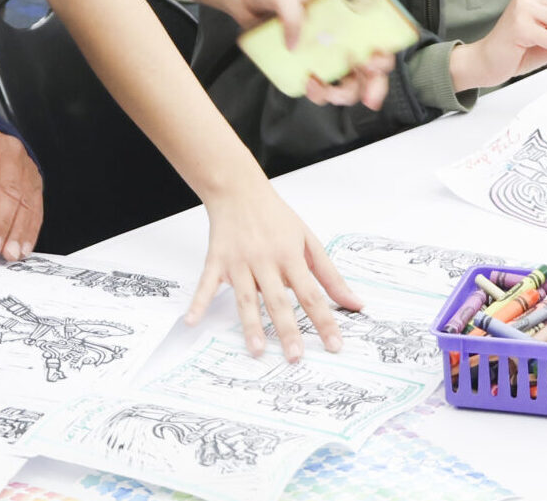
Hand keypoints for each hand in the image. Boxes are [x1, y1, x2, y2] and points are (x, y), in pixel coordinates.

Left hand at [0, 124, 43, 260]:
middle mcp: (8, 150)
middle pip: (8, 188)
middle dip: (0, 222)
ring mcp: (26, 165)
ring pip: (26, 200)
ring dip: (18, 230)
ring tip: (8, 253)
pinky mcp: (35, 181)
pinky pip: (36, 207)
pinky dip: (30, 230)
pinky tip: (22, 247)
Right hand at [189, 180, 360, 360]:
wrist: (239, 190)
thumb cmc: (276, 217)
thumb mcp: (308, 240)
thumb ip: (330, 275)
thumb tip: (355, 303)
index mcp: (290, 255)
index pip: (310, 294)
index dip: (324, 321)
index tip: (333, 345)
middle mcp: (264, 260)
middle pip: (278, 299)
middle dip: (287, 329)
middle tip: (295, 356)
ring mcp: (238, 262)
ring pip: (246, 298)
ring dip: (251, 325)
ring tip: (257, 350)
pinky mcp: (216, 261)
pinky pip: (206, 284)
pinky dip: (198, 302)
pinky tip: (191, 321)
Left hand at [236, 0, 394, 110]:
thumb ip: (291, 14)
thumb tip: (295, 45)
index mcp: (341, 17)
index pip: (374, 37)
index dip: (382, 54)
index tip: (373, 61)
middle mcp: (337, 38)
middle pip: (367, 68)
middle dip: (372, 87)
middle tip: (368, 99)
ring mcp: (320, 56)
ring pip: (346, 84)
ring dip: (342, 94)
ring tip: (319, 86)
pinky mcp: (302, 67)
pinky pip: (318, 88)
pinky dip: (317, 93)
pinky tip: (305, 83)